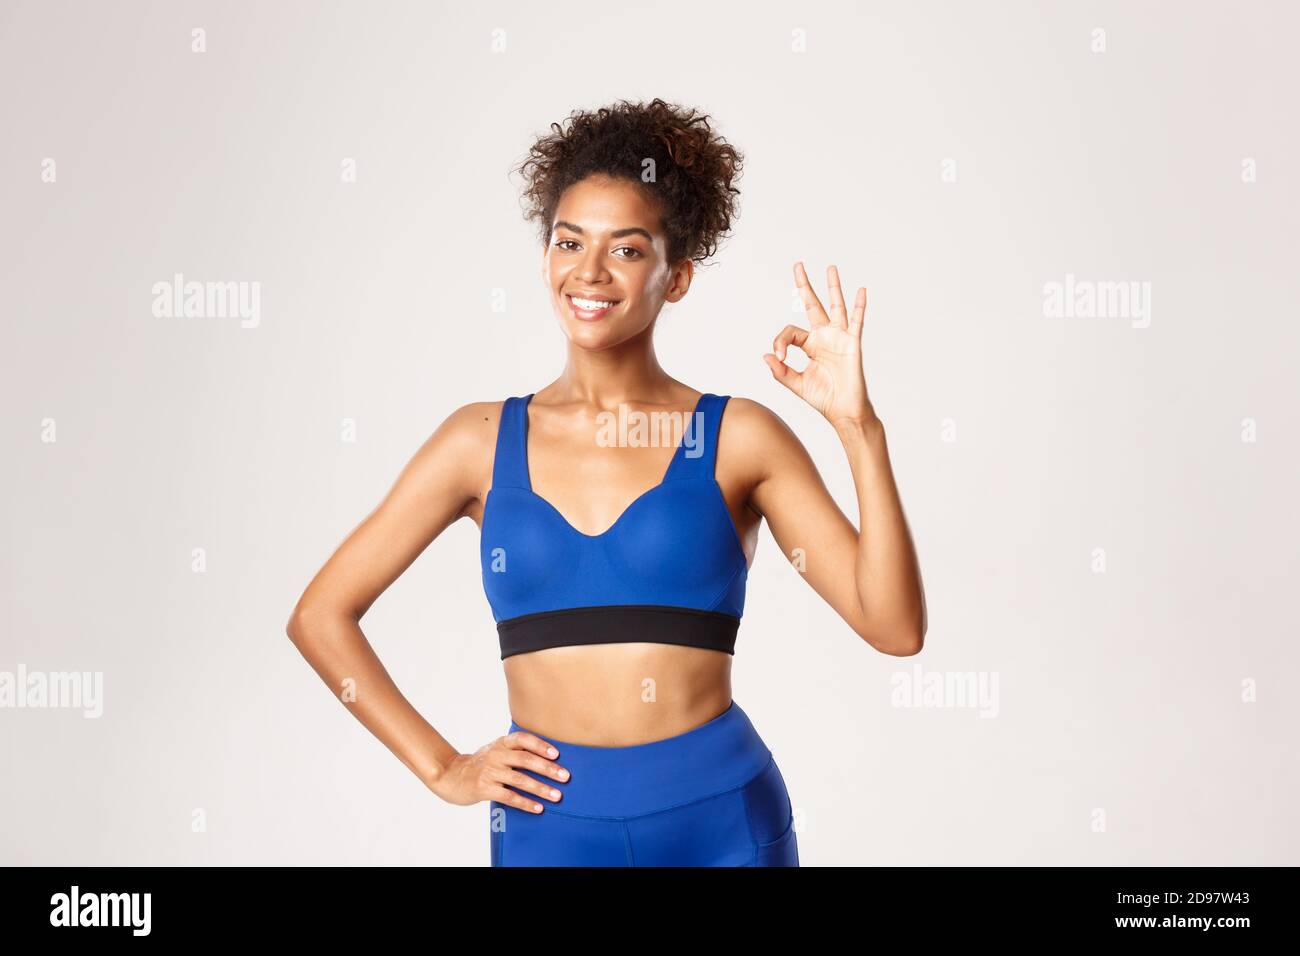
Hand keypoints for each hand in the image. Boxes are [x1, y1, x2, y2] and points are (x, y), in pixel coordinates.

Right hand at [430, 732, 569, 812]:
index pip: (523, 739)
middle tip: (565, 777)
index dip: (540, 745)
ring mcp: (489, 771)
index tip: (557, 754)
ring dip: (541, 788)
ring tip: (557, 796)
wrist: (450, 776)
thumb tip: (548, 760)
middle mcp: (496, 755)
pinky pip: (509, 797)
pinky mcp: (484, 788)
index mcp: (501, 743)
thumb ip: (515, 752)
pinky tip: (538, 808)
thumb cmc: (480, 764)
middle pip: (526, 759)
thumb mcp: (495, 751)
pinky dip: (526, 803)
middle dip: (548, 769)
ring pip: (520, 779)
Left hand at [763, 262, 877, 430]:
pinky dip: (859, 306)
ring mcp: (840, 338)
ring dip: (833, 287)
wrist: (844, 411)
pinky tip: (860, 290)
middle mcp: (824, 337)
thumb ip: (780, 372)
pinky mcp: (853, 344)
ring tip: (830, 268)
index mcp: (810, 345)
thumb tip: (766, 356)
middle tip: (798, 266)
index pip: (790, 331)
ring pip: (835, 307)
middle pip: (813, 305)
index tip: (778, 357)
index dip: (780, 342)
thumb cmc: (824, 398)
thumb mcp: (796, 384)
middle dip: (805, 286)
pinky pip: (857, 321)